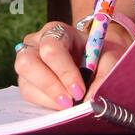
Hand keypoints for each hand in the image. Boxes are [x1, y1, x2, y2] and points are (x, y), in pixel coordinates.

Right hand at [15, 19, 130, 109]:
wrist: (96, 57)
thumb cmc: (101, 54)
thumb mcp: (110, 58)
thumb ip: (104, 75)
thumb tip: (90, 99)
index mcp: (57, 30)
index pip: (52, 49)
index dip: (64, 72)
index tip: (80, 91)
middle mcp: (36, 42)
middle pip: (27, 62)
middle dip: (51, 86)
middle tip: (71, 101)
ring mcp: (27, 61)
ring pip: (25, 82)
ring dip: (49, 98)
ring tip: (70, 104)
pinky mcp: (26, 80)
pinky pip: (28, 94)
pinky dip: (46, 103)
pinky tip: (63, 103)